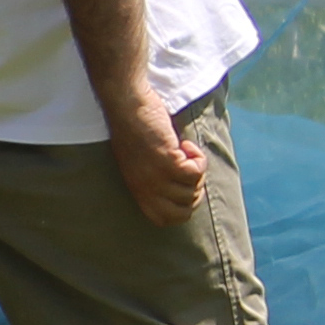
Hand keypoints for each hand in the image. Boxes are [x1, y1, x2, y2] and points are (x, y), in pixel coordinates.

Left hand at [108, 86, 207, 225]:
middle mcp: (145, 187)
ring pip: (192, 190)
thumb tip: (185, 189)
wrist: (126, 105)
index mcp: (137, 189)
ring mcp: (155, 175)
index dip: (182, 209)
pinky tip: (186, 143)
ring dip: (198, 170)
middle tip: (190, 168)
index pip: (162, 219)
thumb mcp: (139, 163)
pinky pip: (196, 171)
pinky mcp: (166, 160)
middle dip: (196, 191)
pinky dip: (198, 157)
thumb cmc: (134, 129)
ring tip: (186, 152)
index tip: (185, 186)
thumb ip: (154, 179)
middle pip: (183, 211)